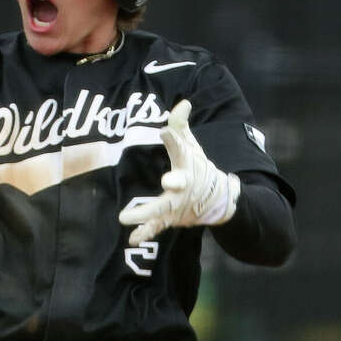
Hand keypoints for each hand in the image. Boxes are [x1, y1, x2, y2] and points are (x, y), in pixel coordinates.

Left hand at [120, 99, 240, 244]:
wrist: (217, 200)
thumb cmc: (198, 168)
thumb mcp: (192, 146)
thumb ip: (181, 126)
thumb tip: (183, 102)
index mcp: (188, 165)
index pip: (181, 149)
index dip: (174, 139)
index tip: (164, 132)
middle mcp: (183, 186)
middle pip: (179, 183)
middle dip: (175, 182)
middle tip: (167, 181)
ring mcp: (176, 205)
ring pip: (161, 210)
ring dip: (144, 215)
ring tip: (124, 218)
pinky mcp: (169, 219)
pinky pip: (156, 228)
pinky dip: (145, 234)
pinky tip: (132, 239)